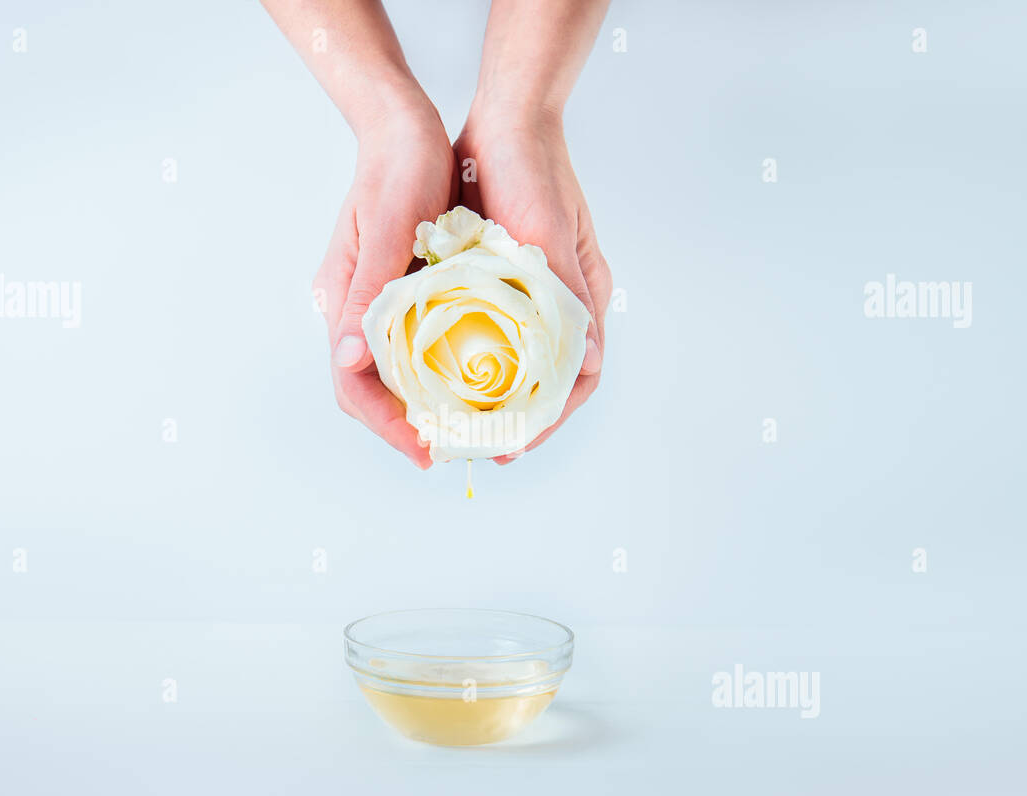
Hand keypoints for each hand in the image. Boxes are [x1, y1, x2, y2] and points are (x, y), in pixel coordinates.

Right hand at [314, 103, 454, 468]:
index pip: (353, 386)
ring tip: (464, 431)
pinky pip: (416, 347)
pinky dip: (439, 374)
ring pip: (393, 374)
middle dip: (405, 427)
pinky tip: (472, 384)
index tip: (424, 452)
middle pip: (370, 390)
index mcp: (343, 299)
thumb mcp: (388, 230)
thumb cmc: (396, 171)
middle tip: (451, 451)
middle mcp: (355, 310)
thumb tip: (348, 361)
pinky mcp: (403, 292)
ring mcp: (377, 303)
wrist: (405, 127)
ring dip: (422, 407)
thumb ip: (367, 294)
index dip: (386, 426)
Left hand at [454, 104, 610, 462]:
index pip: (579, 378)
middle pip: (547, 378)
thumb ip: (566, 296)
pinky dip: (470, 359)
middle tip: (478, 446)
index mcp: (583, 296)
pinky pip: (488, 331)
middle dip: (516, 419)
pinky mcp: (501, 279)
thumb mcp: (549, 234)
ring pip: (517, 361)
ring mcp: (530, 292)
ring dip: (492, 395)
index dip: (550, 418)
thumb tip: (586, 363)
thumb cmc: (534, 169)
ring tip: (457, 421)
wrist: (506, 117)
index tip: (515, 445)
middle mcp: (560, 301)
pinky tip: (439, 373)